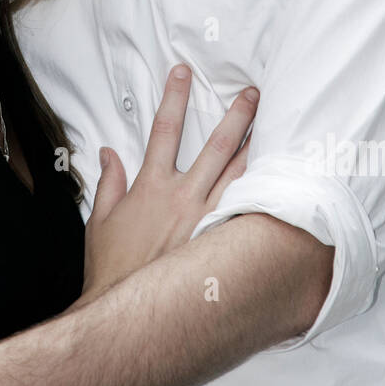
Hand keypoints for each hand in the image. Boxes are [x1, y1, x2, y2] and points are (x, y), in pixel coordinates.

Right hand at [81, 67, 256, 300]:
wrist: (127, 313)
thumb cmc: (111, 269)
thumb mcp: (100, 220)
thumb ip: (108, 182)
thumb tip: (108, 152)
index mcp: (151, 186)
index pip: (164, 130)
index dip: (174, 97)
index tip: (184, 73)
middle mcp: (183, 198)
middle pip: (216, 146)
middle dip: (237, 116)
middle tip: (253, 94)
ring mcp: (206, 221)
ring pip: (240, 176)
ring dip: (259, 149)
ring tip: (279, 128)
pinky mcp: (220, 244)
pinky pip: (248, 213)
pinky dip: (266, 197)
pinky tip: (284, 187)